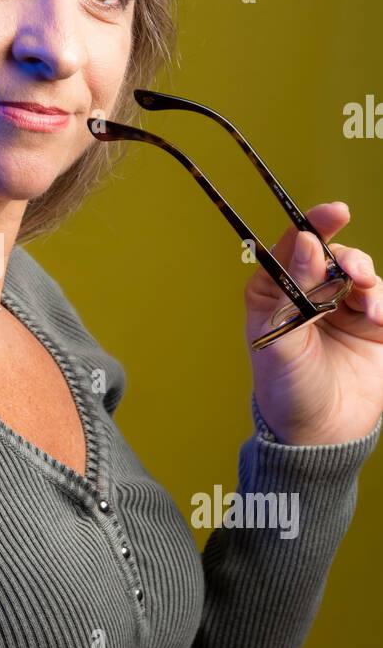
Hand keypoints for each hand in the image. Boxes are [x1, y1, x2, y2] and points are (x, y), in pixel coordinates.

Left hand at [244, 201, 382, 443]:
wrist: (321, 434)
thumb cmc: (287, 388)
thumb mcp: (283, 336)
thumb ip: (296, 288)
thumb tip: (306, 240)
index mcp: (275, 290)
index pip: (294, 245)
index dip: (314, 223)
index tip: (335, 213)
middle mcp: (309, 294)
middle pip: (334, 254)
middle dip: (348, 259)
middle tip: (354, 275)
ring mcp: (342, 308)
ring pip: (361, 274)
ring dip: (368, 284)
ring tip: (370, 311)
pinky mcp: (372, 325)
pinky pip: (382, 298)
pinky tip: (379, 320)